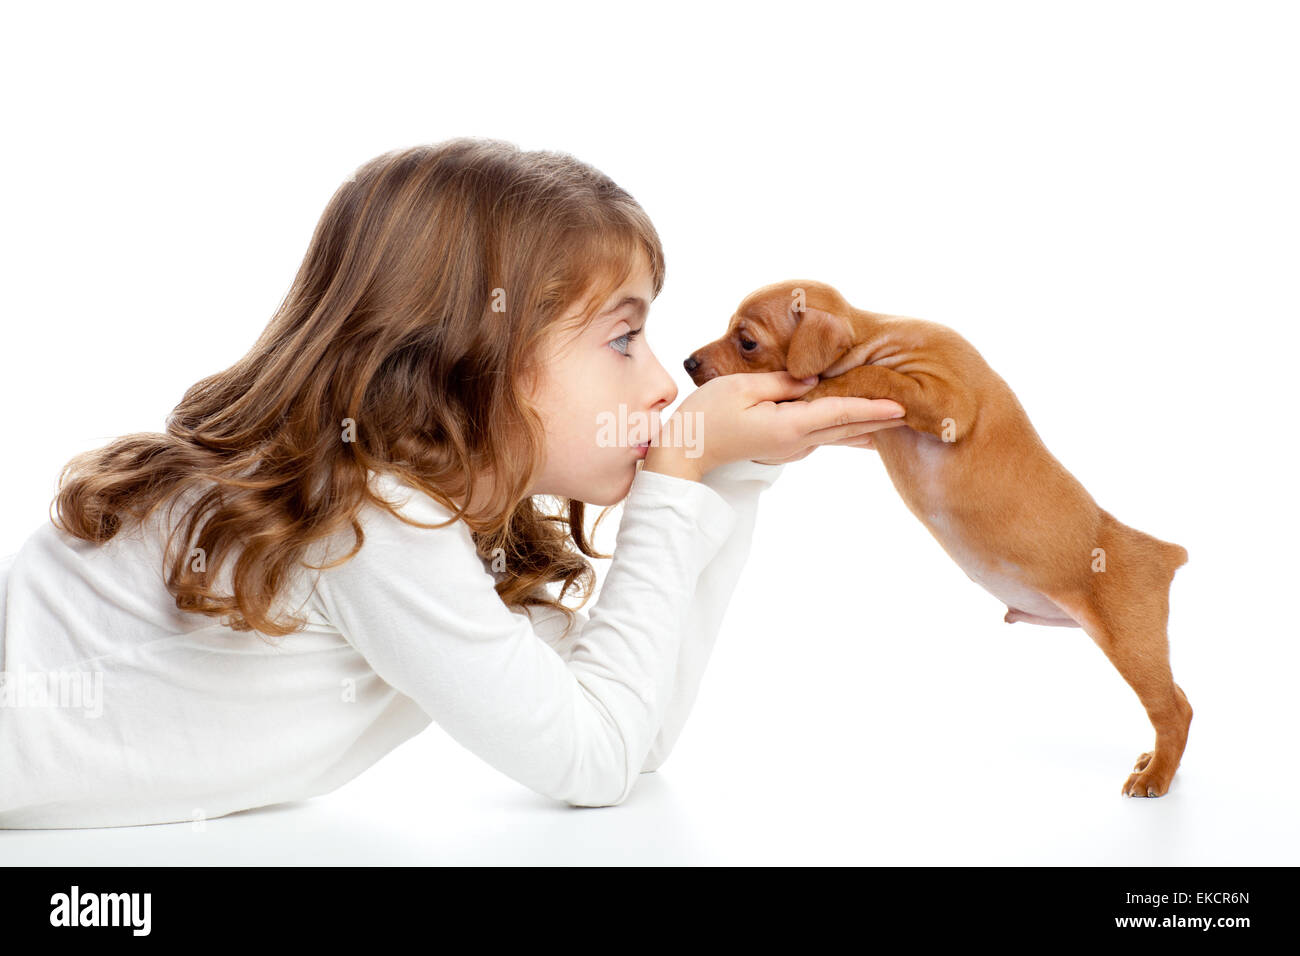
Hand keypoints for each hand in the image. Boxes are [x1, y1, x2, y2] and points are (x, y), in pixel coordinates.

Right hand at [643, 371, 905, 477]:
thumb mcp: (742, 388)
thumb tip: (814, 377)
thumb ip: (782, 382)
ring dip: (866, 425)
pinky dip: (844, 425)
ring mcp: (792, 448)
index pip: (840, 413)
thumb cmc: (707, 416)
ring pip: (838, 433)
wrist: (685, 452)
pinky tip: (858, 422)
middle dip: (881, 419)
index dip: (873, 407)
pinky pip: (823, 434)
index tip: (902, 406)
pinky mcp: (785, 446)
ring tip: (896, 418)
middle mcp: (798, 441)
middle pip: (848, 427)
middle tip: (916, 411)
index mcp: (790, 426)